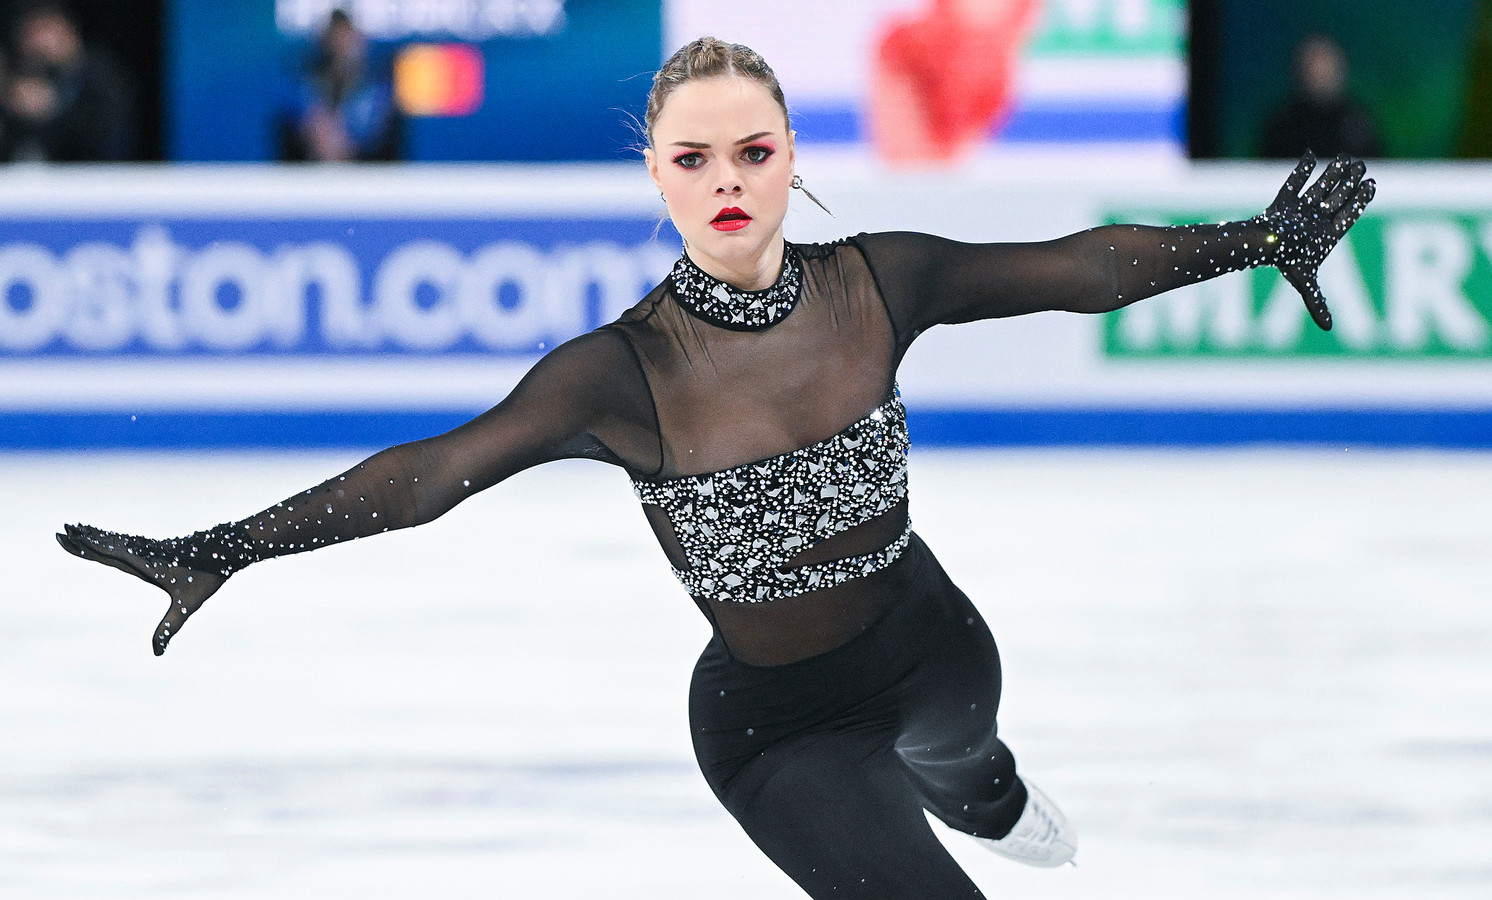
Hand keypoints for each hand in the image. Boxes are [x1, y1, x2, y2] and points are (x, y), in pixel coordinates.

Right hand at [57, 523, 229, 654]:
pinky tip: (113, 539)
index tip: (66, 536)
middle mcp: (145, 552)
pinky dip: (116, 538)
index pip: (107, 554)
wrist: (230, 548)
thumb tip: (156, 653)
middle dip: (83, 538)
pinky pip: (132, 541)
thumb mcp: (187, 605)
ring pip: (119, 540)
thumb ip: (169, 626)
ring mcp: (154, 547)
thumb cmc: (209, 576)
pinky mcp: (163, 547)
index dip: (85, 546)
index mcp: (144, 563)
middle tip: (61, 530)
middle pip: (107, 544)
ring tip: (80, 528)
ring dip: (98, 535)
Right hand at [1256, 151, 1375, 331]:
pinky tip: (1311, 156)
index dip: (1361, 201)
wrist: (1257, 246)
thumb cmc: (1285, 262)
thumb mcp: (1305, 282)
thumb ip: (1316, 301)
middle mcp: (1312, 223)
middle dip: (1350, 183)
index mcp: (1325, 235)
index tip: (1372, 185)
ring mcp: (1296, 213)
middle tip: (1362, 167)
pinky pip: (1292, 183)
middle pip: (1337, 199)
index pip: (1348, 215)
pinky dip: (1301, 170)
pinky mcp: (1280, 205)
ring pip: (1319, 189)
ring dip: (1333, 174)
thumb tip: (1328, 328)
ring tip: (1348, 160)